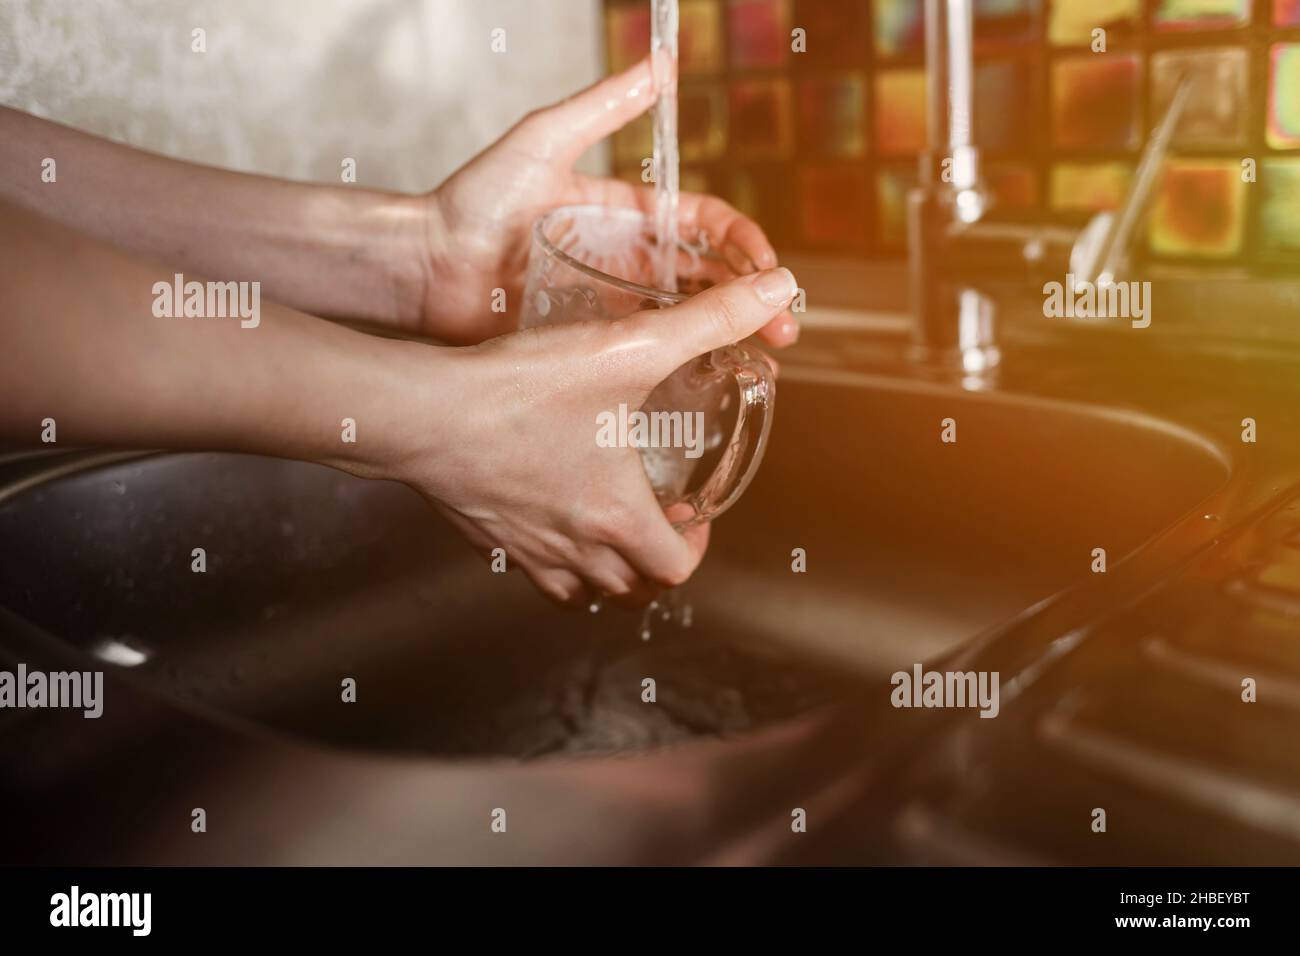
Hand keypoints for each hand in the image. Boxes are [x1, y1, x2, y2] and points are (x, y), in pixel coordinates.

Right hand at [379, 267, 797, 607]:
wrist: (422, 412)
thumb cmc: (519, 390)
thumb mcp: (628, 348)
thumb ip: (707, 321)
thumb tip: (775, 294)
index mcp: (617, 516)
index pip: (675, 569)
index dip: (695, 547)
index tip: (691, 517)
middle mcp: (574, 547)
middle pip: (630, 590)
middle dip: (652, 564)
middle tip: (657, 525)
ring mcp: (524, 549)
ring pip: (579, 592)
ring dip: (604, 571)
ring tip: (608, 526)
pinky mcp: (484, 536)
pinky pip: (527, 571)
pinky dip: (550, 558)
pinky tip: (545, 511)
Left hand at [418, 57, 798, 349]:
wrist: (425, 267)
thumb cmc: (474, 201)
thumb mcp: (544, 141)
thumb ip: (604, 107)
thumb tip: (660, 62)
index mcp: (626, 211)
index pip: (703, 222)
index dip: (743, 242)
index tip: (767, 265)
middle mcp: (625, 256)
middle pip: (708, 276)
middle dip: (754, 297)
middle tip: (786, 326)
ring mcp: (608, 300)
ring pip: (687, 318)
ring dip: (732, 334)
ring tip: (768, 357)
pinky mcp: (588, 338)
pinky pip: (646, 350)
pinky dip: (685, 360)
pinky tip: (714, 375)